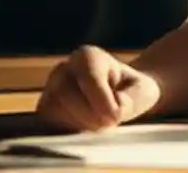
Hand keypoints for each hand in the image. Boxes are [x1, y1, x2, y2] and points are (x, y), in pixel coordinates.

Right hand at [36, 45, 161, 131]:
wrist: (121, 97)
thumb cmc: (133, 91)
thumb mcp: (143, 92)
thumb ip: (130, 100)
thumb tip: (112, 113)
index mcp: (88, 56)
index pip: (88, 77)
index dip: (102, 101)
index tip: (116, 117)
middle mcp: (63, 69)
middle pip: (65, 94)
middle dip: (89, 116)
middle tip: (109, 123)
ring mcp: (49, 88)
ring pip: (53, 110)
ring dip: (78, 125)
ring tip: (100, 125)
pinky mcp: (44, 109)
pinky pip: (47, 123)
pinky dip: (67, 132)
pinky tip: (85, 130)